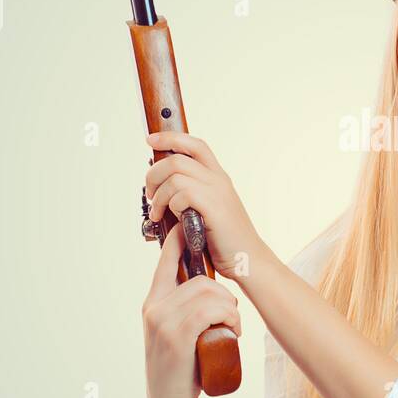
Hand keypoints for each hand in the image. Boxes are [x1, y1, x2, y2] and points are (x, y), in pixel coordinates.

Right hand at [141, 226, 242, 397]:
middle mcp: (153, 307)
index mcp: (152, 302)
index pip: (166, 260)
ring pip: (209, 292)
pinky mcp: (175, 335)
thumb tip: (206, 284)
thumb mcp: (175, 331)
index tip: (189, 228)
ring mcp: (162, 320)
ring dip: (230, 309)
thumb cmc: (182, 367)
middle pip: (200, 278)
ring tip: (232, 328)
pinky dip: (229, 318)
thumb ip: (182, 308)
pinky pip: (210, 310)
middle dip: (225, 295)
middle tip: (231, 318)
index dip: (179, 240)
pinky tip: (233, 332)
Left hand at [144, 131, 263, 281]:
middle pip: (177, 158)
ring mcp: (217, 192)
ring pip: (175, 175)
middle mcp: (218, 180)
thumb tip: (160, 186)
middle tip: (150, 194)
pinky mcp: (214, 208)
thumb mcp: (207, 208)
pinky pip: (183, 194)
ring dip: (159, 195)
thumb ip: (190, 193)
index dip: (171, 138)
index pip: (195, 145)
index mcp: (217, 177)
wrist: (247, 259)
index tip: (151, 140)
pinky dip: (170, 205)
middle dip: (154, 174)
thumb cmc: (223, 239)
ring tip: (158, 212)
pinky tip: (172, 219)